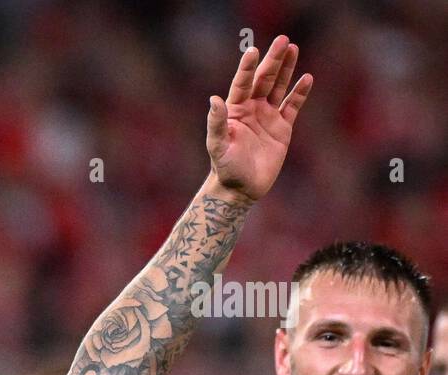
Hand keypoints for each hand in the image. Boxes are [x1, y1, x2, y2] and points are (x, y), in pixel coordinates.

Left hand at [206, 35, 311, 202]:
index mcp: (234, 111)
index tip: (253, 51)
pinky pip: (292, 106)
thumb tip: (214, 99)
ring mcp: (267, 117)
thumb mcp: (218, 146)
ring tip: (293, 48)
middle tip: (283, 40)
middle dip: (273, 60)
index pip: (242, 83)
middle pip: (264, 80)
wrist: (240, 189)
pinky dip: (299, 93)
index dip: (248, 68)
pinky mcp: (282, 128)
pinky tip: (306, 78)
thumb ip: (216, 123)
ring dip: (286, 69)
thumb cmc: (225, 168)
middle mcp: (251, 110)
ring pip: (279, 88)